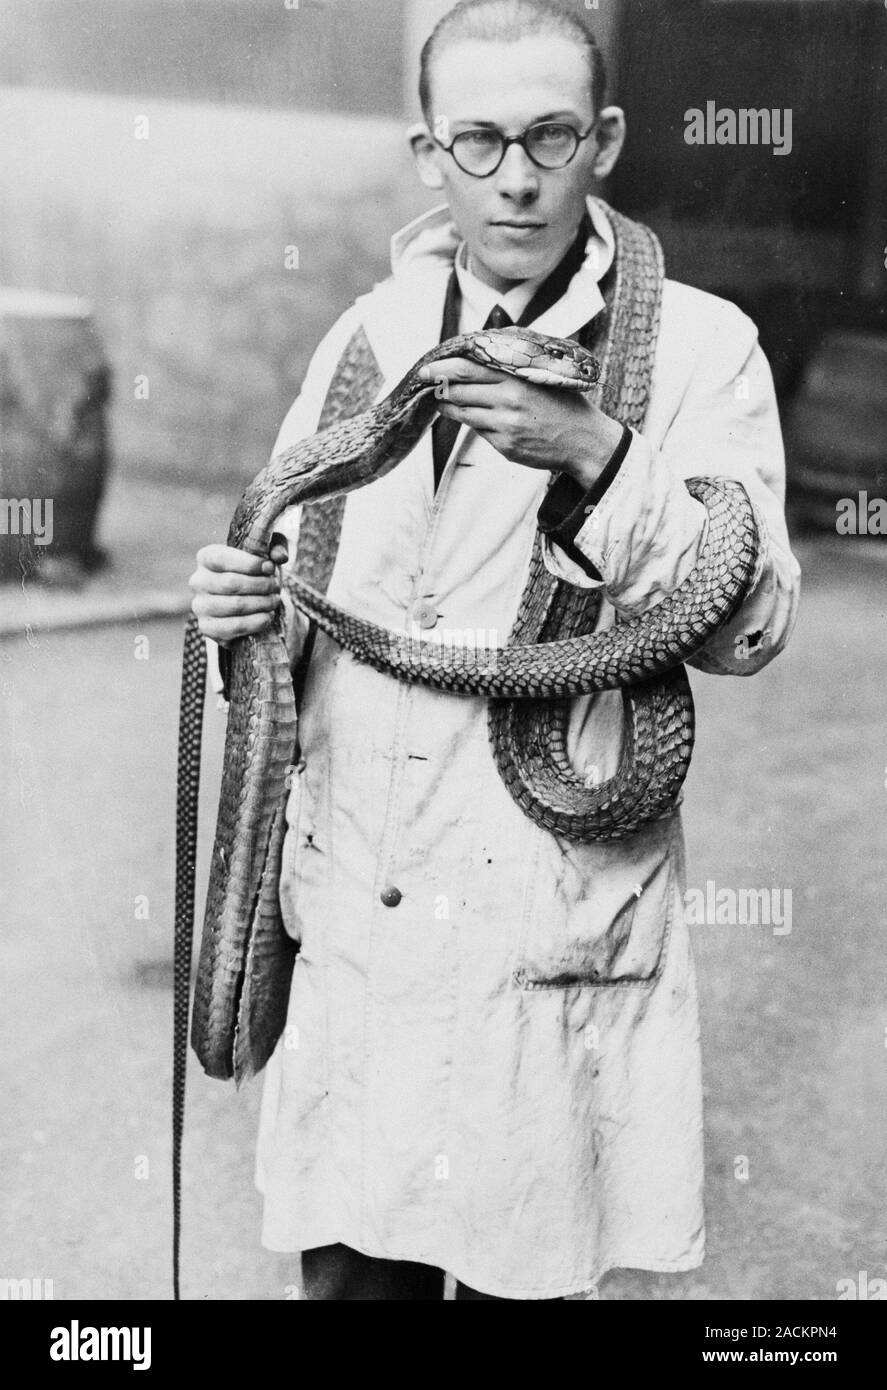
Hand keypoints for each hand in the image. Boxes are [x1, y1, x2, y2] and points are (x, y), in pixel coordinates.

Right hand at [189, 541, 287, 646]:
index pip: (221, 558)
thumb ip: (276, 547)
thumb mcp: (267, 554)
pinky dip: (256, 622)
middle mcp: (198, 581)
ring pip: (235, 605)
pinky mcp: (207, 628)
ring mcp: (200, 606)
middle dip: (260, 585)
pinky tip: (267, 616)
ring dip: (261, 603)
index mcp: (206, 557)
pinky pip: (234, 627)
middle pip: (231, 583)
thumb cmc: (256, 573)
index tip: (269, 567)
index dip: (249, 563)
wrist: (249, 603)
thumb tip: (280, 556)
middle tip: (275, 587)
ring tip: (274, 601)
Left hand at [420, 357, 624, 485]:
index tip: (426, 369)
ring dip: (449, 406)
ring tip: (442, 399)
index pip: (468, 369)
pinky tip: (471, 415)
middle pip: (460, 390)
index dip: (442, 369)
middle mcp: (508, 401)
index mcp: (517, 378)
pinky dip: (472, 421)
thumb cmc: (563, 404)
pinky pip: (479, 431)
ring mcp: (505, 426)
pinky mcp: (505, 446)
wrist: (584, 441)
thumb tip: (487, 342)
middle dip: (438, 387)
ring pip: (464, 413)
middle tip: (425, 383)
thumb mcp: (544, 374)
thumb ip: (516, 361)